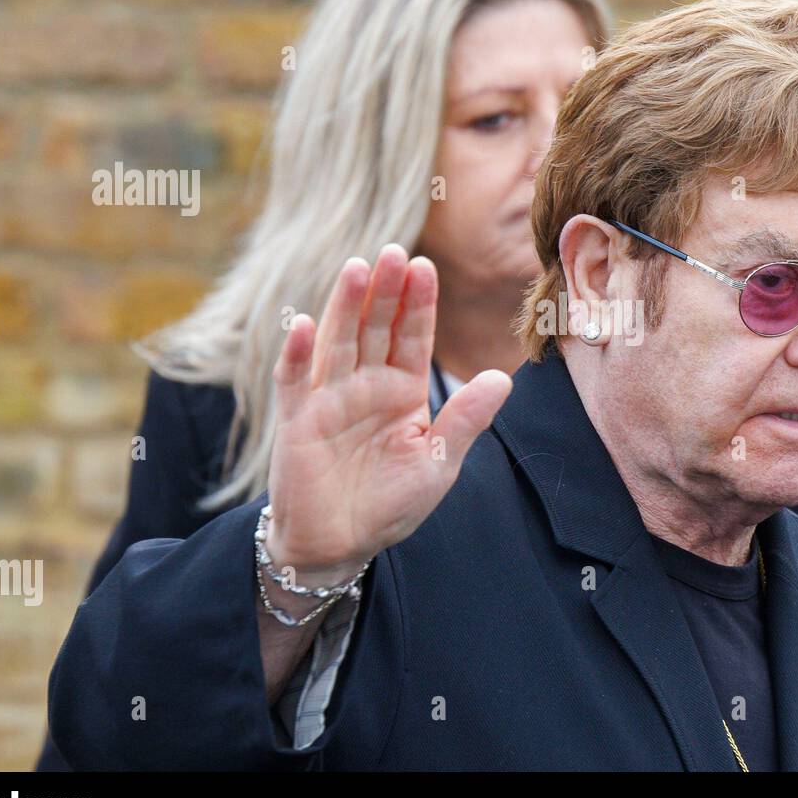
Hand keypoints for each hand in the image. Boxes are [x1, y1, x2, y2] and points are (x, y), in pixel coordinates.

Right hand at [264, 245, 511, 577]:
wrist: (340, 545)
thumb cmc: (390, 504)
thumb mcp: (438, 463)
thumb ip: (465, 420)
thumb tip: (502, 378)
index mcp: (402, 391)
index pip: (412, 337)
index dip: (418, 303)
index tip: (426, 268)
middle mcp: (365, 385)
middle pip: (376, 328)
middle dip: (386, 291)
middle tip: (396, 251)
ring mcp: (329, 398)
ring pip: (337, 341)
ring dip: (345, 305)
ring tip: (358, 269)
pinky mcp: (297, 420)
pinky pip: (294, 380)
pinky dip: (296, 353)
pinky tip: (302, 324)